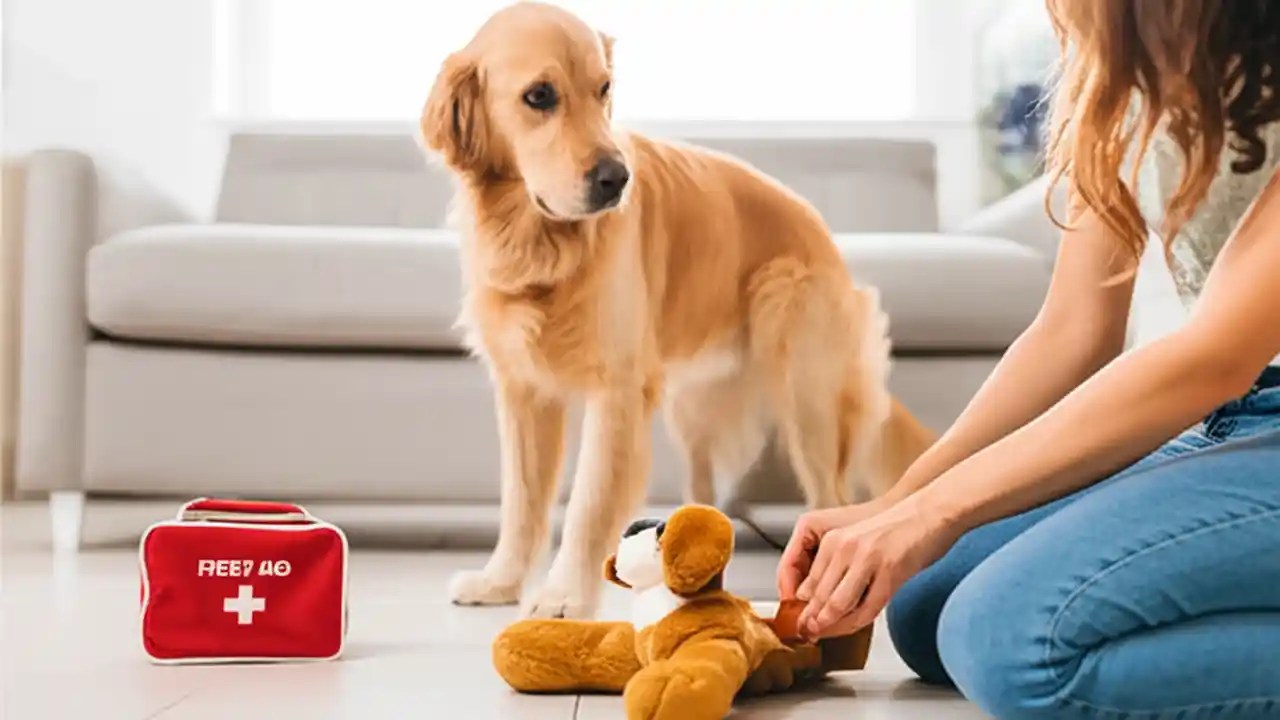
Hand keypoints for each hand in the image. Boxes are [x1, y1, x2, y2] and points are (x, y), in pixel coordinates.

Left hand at [795, 497, 959, 639]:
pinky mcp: (890, 571)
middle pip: (819, 596)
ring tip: (824, 635)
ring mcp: (867, 559)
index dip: (800, 607)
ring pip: (838, 604)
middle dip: (811, 620)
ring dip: (830, 625)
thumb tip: (815, 600)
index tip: (800, 622)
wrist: (931, 512)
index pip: (807, 583)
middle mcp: (845, 548)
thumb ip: (838, 567)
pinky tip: (852, 627)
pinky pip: (868, 608)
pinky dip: (857, 623)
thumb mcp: (857, 541)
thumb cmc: (896, 529)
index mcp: (834, 540)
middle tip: (807, 634)